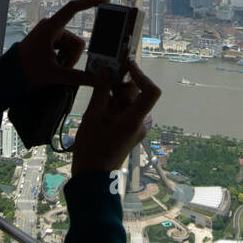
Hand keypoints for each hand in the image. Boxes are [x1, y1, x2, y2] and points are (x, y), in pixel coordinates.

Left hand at [15, 0, 109, 90]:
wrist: (9, 75)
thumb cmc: (27, 70)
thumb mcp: (54, 75)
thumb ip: (78, 77)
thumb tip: (98, 79)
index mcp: (50, 28)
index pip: (73, 8)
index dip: (90, 2)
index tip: (105, 0)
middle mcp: (51, 27)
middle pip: (76, 41)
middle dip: (72, 57)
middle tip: (61, 69)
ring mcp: (50, 34)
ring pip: (72, 47)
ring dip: (68, 60)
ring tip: (54, 69)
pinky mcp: (49, 41)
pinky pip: (65, 48)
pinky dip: (64, 59)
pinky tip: (55, 66)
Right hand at [71, 58, 160, 177]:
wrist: (92, 178)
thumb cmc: (91, 150)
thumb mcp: (92, 118)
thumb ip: (100, 92)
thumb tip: (104, 71)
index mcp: (134, 120)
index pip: (151, 91)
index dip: (141, 74)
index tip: (126, 64)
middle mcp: (140, 123)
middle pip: (136, 94)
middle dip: (121, 82)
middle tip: (103, 71)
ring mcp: (135, 128)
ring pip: (129, 102)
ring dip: (115, 92)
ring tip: (97, 87)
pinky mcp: (129, 131)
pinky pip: (125, 111)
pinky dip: (113, 103)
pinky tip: (98, 102)